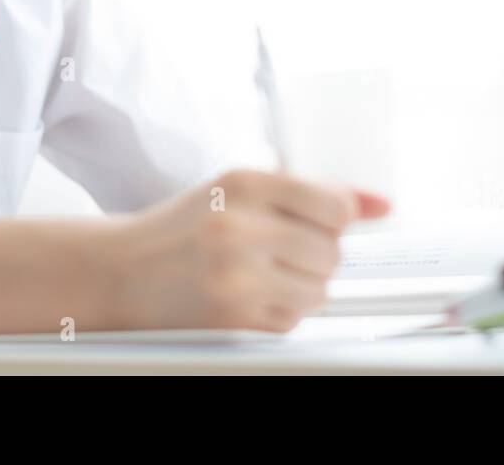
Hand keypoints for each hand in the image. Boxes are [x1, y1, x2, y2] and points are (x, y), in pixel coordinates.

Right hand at [101, 168, 390, 331]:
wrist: (121, 271)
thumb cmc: (182, 228)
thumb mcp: (237, 189)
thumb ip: (310, 191)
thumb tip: (382, 205)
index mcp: (243, 184)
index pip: (334, 205)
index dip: (336, 219)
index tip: (322, 222)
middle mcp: (240, 227)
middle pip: (331, 252)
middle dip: (314, 255)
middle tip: (280, 250)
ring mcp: (237, 276)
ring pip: (318, 290)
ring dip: (302, 287)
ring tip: (263, 274)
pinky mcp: (234, 318)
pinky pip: (292, 321)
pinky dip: (281, 312)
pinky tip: (249, 296)